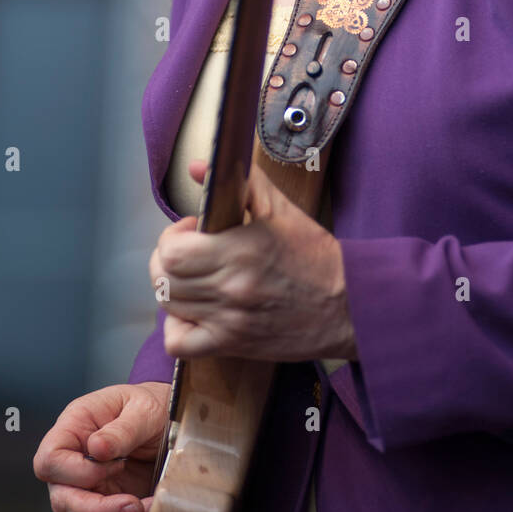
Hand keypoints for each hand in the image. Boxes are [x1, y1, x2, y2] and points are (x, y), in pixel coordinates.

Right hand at [33, 382, 169, 511]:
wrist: (173, 419)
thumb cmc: (151, 405)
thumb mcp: (143, 409)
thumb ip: (121, 429)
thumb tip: (96, 448)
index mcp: (75, 428)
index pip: (50, 460)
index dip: (76, 472)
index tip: (115, 465)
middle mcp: (76, 461)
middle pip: (62, 499)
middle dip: (97, 510)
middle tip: (132, 504)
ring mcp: (91, 486)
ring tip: (149, 506)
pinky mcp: (109, 503)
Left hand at [148, 160, 357, 361]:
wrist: (349, 304)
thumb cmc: (316, 256)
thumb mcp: (281, 209)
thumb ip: (240, 182)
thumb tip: (198, 167)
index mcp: (240, 251)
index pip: (173, 251)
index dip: (174, 236)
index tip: (194, 229)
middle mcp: (230, 289)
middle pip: (164, 278)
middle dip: (168, 258)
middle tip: (190, 250)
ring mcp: (229, 321)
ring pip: (168, 307)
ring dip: (172, 288)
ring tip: (193, 277)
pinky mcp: (232, 344)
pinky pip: (180, 344)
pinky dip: (176, 328)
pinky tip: (194, 312)